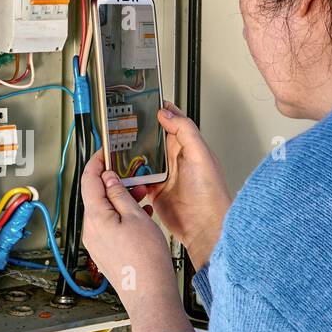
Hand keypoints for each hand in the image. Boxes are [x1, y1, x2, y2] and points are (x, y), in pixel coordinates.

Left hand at [81, 149, 194, 331]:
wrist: (149, 293)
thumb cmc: (146, 260)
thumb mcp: (136, 217)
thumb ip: (119, 195)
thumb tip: (108, 179)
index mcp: (95, 218)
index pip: (88, 181)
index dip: (96, 163)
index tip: (104, 153)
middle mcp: (91, 231)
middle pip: (97, 196)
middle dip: (115, 183)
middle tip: (134, 178)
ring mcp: (96, 243)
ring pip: (105, 212)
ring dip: (122, 201)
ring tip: (143, 198)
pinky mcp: (105, 253)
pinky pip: (110, 227)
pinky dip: (123, 217)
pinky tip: (141, 217)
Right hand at [131, 102, 231, 269]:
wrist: (203, 227)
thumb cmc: (210, 194)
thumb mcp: (200, 155)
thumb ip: (185, 131)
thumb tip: (168, 113)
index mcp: (188, 146)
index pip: (173, 122)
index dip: (161, 111)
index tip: (145, 103)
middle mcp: (176, 160)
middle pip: (153, 139)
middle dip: (140, 132)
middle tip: (125, 126)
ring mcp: (164, 175)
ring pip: (143, 158)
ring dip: (133, 155)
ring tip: (121, 149)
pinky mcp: (155, 191)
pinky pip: (138, 179)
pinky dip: (130, 176)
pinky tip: (126, 173)